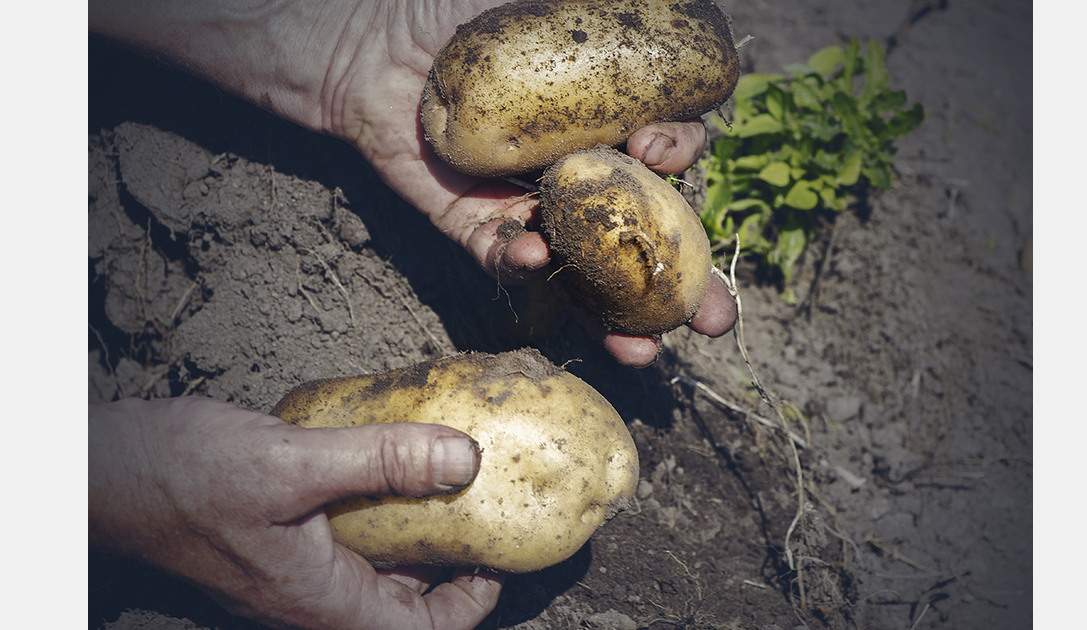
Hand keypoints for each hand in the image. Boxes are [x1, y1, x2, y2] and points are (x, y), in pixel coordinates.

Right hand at [89, 397, 502, 629]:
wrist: (101, 470)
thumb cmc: (179, 478)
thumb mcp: (291, 463)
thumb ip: (382, 460)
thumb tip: (466, 457)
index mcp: (320, 601)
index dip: (470, 602)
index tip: (498, 553)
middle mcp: (311, 594)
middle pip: (404, 598)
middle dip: (451, 557)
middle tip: (481, 502)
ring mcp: (292, 566)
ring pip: (376, 560)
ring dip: (414, 523)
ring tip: (444, 470)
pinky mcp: (278, 535)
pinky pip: (345, 529)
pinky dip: (375, 498)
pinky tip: (383, 452)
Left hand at [329, 2, 737, 366]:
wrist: (370, 41)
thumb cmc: (456, 9)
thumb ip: (601, 12)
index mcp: (608, 119)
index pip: (665, 152)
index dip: (677, 156)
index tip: (660, 148)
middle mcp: (579, 173)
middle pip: (644, 236)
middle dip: (684, 285)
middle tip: (715, 319)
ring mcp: (530, 204)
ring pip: (585, 272)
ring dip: (616, 317)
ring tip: (642, 350)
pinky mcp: (477, 225)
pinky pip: (505, 256)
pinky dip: (523, 262)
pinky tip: (536, 254)